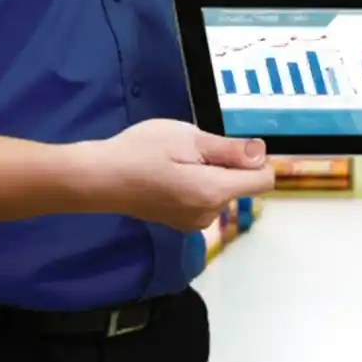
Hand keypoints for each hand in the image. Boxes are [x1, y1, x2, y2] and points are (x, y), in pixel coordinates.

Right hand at [94, 119, 274, 231]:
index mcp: (214, 192)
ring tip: (176, 162)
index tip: (231, 146)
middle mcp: (209, 214)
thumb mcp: (189, 139)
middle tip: (191, 150)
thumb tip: (262, 154)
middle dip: (226, 164)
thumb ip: (230, 150)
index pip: (263, 181)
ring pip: (221, 191)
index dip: (255, 159)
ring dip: (209, 174)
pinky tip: (168, 175)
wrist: (98, 178)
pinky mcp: (180, 222)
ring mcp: (193, 222)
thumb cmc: (141, 151)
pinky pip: (204, 199)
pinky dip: (195, 185)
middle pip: (241, 185)